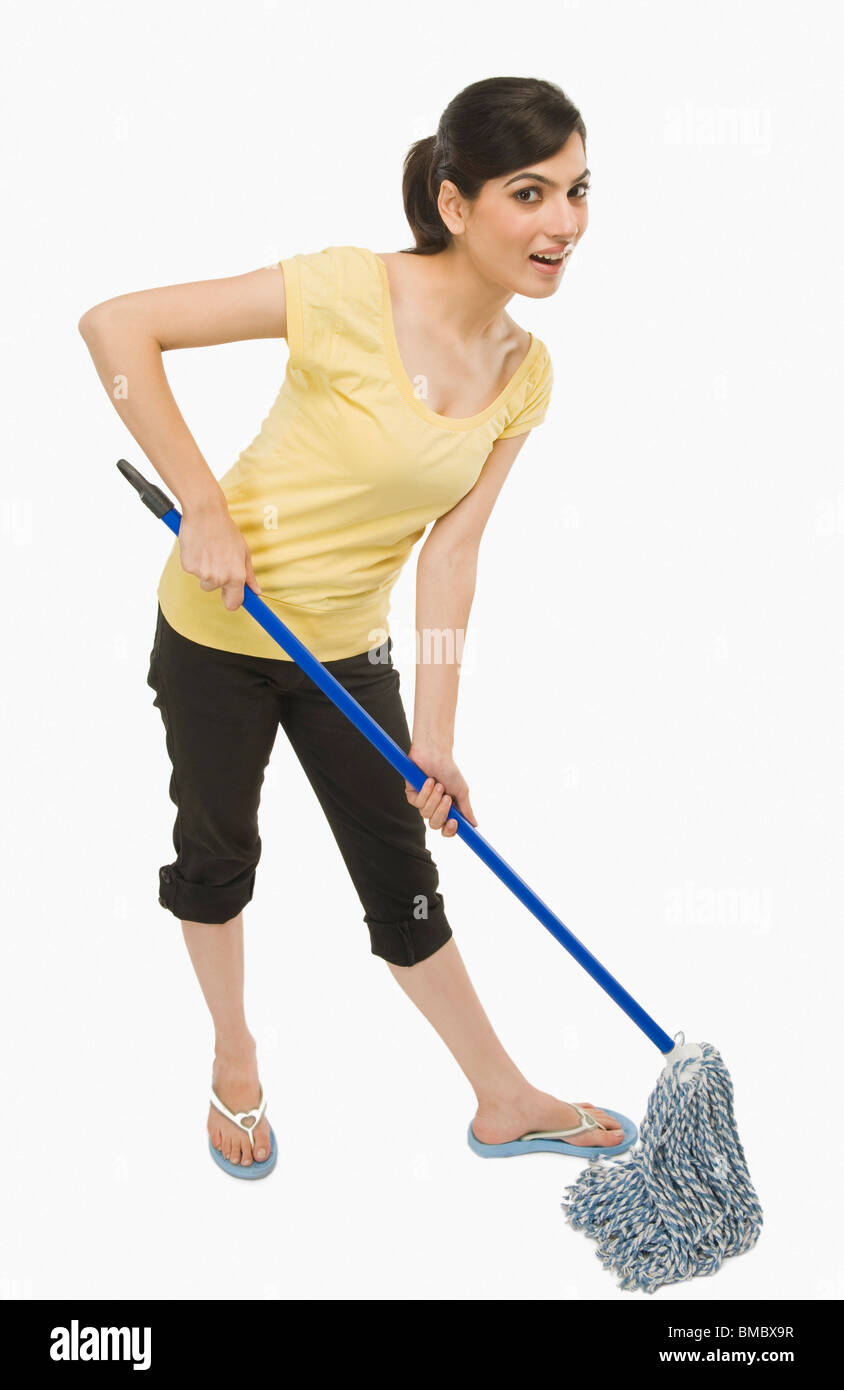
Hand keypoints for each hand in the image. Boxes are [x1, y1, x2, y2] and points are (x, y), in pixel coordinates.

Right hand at [179, 496, 261, 610]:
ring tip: (208, 549)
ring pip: (202, 579)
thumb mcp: (243, 551)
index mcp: (236, 575)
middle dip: (215, 579)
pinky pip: (190, 570)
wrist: (206, 512)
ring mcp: (203, 573)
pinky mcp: (188, 566)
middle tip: (216, 557)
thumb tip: (255, 590)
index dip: (232, 602)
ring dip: (203, 569)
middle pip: (213, 590)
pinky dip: (193, 560)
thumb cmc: (225, 529)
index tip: (232, 602)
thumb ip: (249, 574)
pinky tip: (198, 546)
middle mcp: (220, 578)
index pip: (233, 603)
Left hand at [404, 744, 477, 837]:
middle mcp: (435, 808)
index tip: (454, 822)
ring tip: (438, 784)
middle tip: (446, 798)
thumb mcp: (462, 791)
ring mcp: (423, 802)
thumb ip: (466, 809)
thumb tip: (475, 825)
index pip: (447, 829)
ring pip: (426, 814)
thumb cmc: (449, 770)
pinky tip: (428, 781)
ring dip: (434, 799)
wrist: (435, 754)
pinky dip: (424, 792)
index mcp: (448, 810)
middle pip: (436, 825)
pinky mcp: (412, 795)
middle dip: (441, 812)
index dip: (450, 830)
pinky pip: (417, 803)